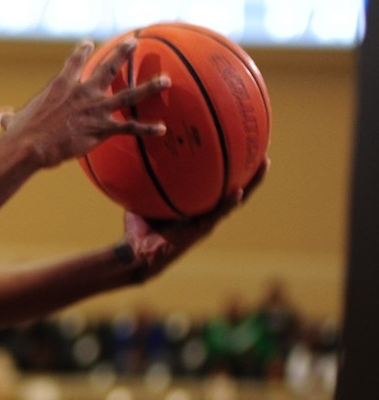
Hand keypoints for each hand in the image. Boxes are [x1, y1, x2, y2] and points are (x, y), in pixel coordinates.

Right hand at [0, 40, 169, 169]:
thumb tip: (1, 116)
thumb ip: (10, 116)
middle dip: (122, 54)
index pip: (74, 62)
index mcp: (61, 86)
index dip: (82, 51)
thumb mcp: (13, 121)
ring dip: (149, 87)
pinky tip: (161, 128)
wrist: (30, 145)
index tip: (89, 43)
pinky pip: (129, 128)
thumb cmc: (20, 133)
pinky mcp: (102, 128)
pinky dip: (146, 128)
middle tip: (134, 42)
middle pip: (108, 68)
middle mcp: (82, 92)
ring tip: (166, 80)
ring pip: (129, 95)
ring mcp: (95, 110)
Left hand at [122, 158, 266, 277]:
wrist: (136, 253)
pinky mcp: (202, 229)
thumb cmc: (137, 227)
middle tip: (262, 149)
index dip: (229, 167)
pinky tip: (239, 191)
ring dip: (252, 183)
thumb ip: (143, 178)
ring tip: (263, 164)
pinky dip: (229, 202)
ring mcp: (207, 220)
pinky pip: (219, 213)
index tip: (241, 146)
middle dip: (250, 169)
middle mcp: (206, 210)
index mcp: (195, 203)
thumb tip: (135, 153)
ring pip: (236, 199)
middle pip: (234, 186)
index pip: (216, 182)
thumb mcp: (141, 196)